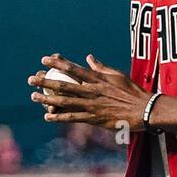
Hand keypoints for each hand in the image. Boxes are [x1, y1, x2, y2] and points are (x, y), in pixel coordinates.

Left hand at [29, 53, 148, 131]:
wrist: (144, 110)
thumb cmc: (132, 92)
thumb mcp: (117, 75)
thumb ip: (100, 67)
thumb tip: (89, 58)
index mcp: (97, 78)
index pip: (73, 68)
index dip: (57, 63)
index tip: (44, 60)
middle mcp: (92, 91)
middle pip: (63, 84)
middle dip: (45, 81)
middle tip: (31, 78)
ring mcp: (92, 105)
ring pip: (65, 101)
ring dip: (47, 99)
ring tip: (33, 97)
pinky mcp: (94, 119)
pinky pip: (73, 118)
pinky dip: (59, 117)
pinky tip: (48, 116)